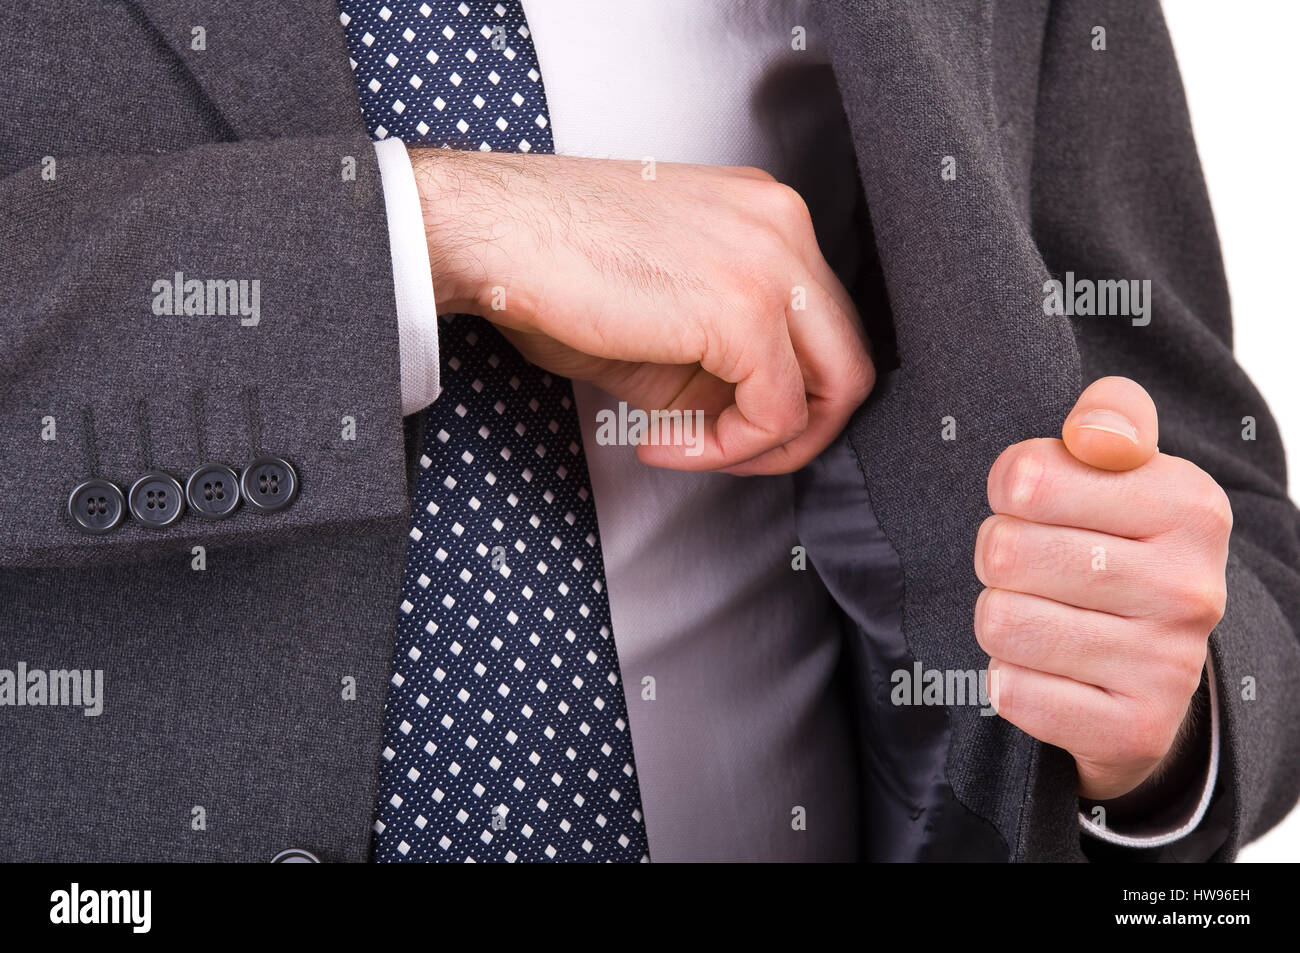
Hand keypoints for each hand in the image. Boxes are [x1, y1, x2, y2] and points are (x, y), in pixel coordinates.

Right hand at [408, 148, 872, 473]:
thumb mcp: (662, 317)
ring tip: (685, 447)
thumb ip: (721, 359)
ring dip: (761, 445)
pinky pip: (775, 413)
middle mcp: (785, 227)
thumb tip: (743, 418)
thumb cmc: (549, 266)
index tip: (715, 425)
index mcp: (767, 217)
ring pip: (833, 390)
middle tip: (721, 452)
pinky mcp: (744, 308)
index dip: (781, 397)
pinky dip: (724, 449)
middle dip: (793, 430)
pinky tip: (657, 440)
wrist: (487, 234)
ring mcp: (772, 263)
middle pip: (846, 358)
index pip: (821, 327)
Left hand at [974, 376, 1230, 799]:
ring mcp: (1168, 664)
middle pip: (1004, 550)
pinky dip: (1012, 680)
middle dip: (998, 558)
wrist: (1152, 676)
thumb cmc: (1118, 548)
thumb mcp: (1125, 468)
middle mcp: (1191, 585)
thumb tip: (1092, 435)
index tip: (1034, 503)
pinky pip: (1014, 691)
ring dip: (1001, 620)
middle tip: (1032, 569)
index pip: (1026, 479)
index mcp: (1190, 503)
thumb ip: (1110, 416)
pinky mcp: (1133, 729)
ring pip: (1001, 621)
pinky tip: (1048, 672)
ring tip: (1040, 617)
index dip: (1008, 490)